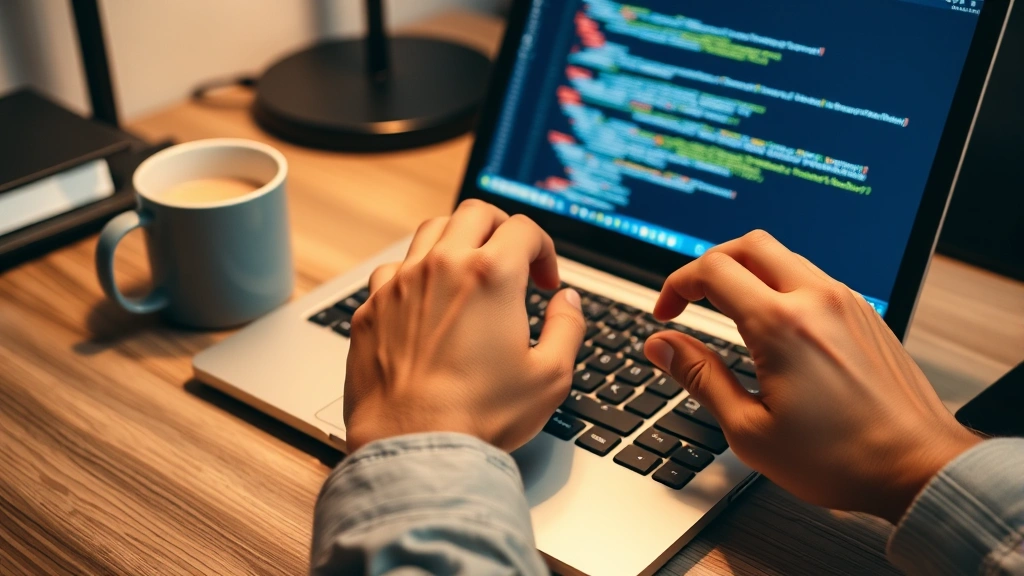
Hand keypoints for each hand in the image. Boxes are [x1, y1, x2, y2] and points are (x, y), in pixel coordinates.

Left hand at [343, 200, 585, 452]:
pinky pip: (393, 269)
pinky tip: (425, 301)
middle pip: (475, 213)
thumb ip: (567, 327)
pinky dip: (415, 273)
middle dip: (502, 228)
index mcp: (491, 275)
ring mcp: (400, 284)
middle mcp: (442, 266)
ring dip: (457, 240)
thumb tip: (566, 302)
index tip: (546, 282)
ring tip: (469, 271)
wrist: (413, 447)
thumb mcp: (549, 376)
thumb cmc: (478, 416)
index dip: (545, 250)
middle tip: (512, 258)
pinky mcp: (371, 308)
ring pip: (430, 231)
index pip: (525, 229)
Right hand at [644, 230, 979, 523]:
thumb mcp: (749, 429)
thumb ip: (699, 377)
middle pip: (748, 244)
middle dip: (709, 263)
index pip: (712, 271)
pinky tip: (774, 326)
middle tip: (691, 298)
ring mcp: (847, 302)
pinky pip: (814, 278)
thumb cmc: (840, 459)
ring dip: (747, 272)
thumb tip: (661, 346)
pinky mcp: (866, 314)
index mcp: (781, 326)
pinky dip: (781, 286)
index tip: (666, 314)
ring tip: (729, 312)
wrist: (918, 467)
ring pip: (783, 257)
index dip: (676, 286)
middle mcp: (817, 300)